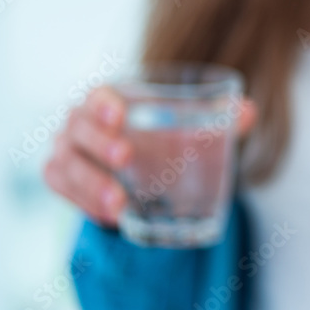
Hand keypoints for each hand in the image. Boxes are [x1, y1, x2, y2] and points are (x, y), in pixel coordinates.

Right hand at [44, 85, 256, 225]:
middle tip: (126, 158)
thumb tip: (248, 112)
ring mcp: (68, 150)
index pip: (98, 93)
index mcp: (111, 99)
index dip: (103, 102)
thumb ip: (220, 118)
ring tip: (119, 205)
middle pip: (78, 126)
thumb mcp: (191, 127)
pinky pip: (61, 189)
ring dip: (90, 184)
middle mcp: (81, 121)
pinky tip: (106, 216)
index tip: (120, 115)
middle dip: (99, 143)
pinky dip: (80, 202)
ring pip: (64, 163)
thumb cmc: (164, 135)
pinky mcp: (63, 179)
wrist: (141, 166)